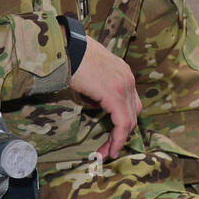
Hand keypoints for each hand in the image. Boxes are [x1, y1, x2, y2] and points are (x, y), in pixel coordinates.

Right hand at [69, 34, 142, 159]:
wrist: (66, 45)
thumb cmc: (72, 56)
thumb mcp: (90, 72)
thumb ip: (97, 86)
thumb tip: (94, 100)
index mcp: (123, 73)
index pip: (130, 102)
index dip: (123, 121)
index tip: (112, 135)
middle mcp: (128, 79)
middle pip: (132, 113)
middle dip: (122, 133)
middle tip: (109, 148)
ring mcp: (123, 86)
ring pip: (129, 120)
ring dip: (118, 139)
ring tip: (107, 153)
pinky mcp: (114, 94)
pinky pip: (122, 122)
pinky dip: (118, 138)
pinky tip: (110, 149)